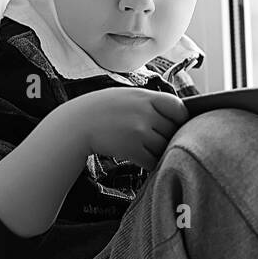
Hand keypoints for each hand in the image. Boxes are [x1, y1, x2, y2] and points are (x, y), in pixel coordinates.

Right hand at [67, 88, 188, 169]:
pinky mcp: (132, 150)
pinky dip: (150, 162)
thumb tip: (179, 114)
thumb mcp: (128, 96)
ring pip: (164, 147)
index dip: (181, 118)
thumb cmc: (103, 109)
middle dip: (168, 137)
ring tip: (144, 147)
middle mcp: (145, 113)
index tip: (175, 124)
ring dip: (158, 151)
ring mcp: (140, 132)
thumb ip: (151, 103)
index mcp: (146, 97)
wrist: (77, 124)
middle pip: (173, 131)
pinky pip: (153, 161)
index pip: (179, 108)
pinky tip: (139, 157)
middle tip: (154, 139)